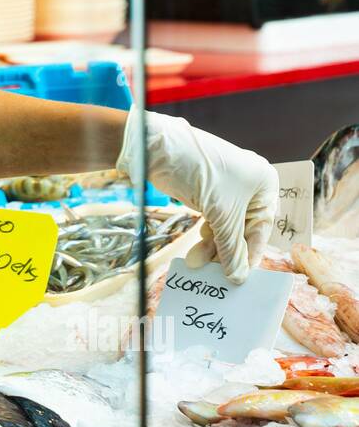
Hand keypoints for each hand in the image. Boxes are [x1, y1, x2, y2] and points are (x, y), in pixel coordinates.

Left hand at [116, 107, 277, 280]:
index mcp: (265, 185)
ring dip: (213, 247)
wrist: (160, 148)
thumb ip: (231, 248)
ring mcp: (228, 190)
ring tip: (196, 263)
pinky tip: (197, 252)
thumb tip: (238, 277)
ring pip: (226, 227)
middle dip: (227, 251)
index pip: (262, 229)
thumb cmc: (200, 173)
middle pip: (244, 229)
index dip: (250, 255)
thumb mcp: (220, 214)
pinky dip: (206, 236)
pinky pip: (213, 221)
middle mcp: (251, 187)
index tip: (239, 277)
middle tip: (213, 274)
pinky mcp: (208, 194)